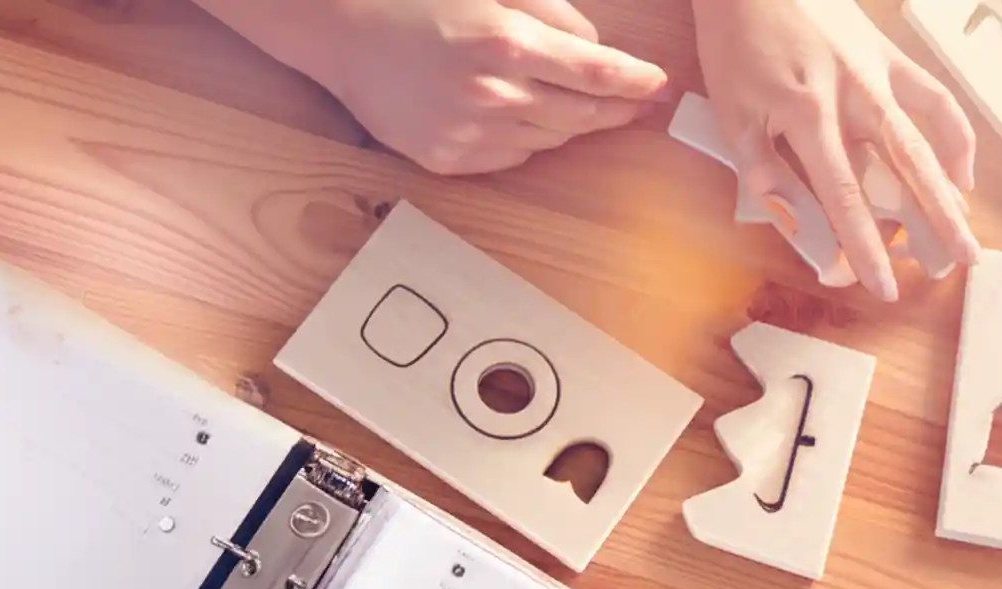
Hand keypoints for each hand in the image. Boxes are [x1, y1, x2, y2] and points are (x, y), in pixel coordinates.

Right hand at [194, 0, 669, 173]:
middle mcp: (495, 96)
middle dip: (617, 109)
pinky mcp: (448, 160)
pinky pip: (511, 156)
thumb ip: (551, 15)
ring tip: (585, 107)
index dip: (637, 83)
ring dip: (574, 123)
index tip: (660, 86)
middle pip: (581, 115)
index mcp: (509, 43)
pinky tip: (523, 116)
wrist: (340, 32)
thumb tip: (593, 50)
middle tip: (640, 103)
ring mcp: (470, 135)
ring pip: (550, 139)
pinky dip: (528, 138)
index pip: (598, 74)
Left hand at [692, 0, 978, 300]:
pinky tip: (961, 172)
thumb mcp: (733, 114)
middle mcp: (854, 98)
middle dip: (932, 224)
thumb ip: (762, 171)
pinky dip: (954, 136)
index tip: (882, 286)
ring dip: (951, 189)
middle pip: (904, 172)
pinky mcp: (890, 55)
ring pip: (926, 140)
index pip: (843, 196)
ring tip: (968, 231)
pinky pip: (935, 99)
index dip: (864, 246)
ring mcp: (879, 75)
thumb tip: (792, 222)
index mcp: (809, 117)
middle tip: (956, 268)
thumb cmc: (736, 46)